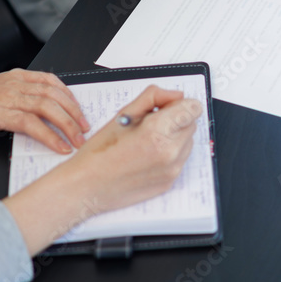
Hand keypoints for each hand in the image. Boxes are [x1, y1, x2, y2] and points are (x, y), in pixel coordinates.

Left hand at [0, 68, 89, 169]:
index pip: (26, 122)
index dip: (47, 135)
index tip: (63, 148)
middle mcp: (6, 93)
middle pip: (44, 105)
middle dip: (67, 123)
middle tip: (81, 139)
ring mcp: (15, 81)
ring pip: (50, 91)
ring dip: (70, 106)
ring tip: (84, 123)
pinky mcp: (20, 74)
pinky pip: (47, 78)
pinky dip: (63, 89)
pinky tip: (73, 102)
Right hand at [3, 85, 201, 254]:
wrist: (87, 186)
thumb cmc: (100, 152)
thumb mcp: (124, 113)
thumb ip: (154, 97)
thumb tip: (176, 95)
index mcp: (158, 131)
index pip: (193, 108)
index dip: (181, 104)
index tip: (169, 106)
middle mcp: (170, 152)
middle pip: (191, 124)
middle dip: (176, 120)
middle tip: (150, 124)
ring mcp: (172, 169)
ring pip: (187, 142)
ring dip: (174, 137)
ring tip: (147, 141)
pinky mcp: (169, 182)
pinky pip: (180, 160)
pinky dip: (170, 154)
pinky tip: (147, 155)